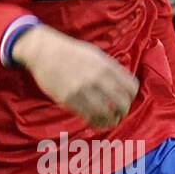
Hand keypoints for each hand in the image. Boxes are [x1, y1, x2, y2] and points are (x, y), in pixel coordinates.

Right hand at [12, 25, 138, 128]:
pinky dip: (95, 122)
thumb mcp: (95, 54)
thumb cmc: (70, 52)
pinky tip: (94, 121)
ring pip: (106, 114)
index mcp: (106, 66)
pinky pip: (87, 117)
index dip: (131, 97)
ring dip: (110, 121)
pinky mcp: (69, 99)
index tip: (126, 99)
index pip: (131, 87)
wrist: (43, 51)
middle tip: (119, 114)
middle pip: (122, 103)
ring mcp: (83, 90)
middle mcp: (97, 78)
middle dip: (123, 111)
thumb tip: (122, 84)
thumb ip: (109, 68)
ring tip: (108, 121)